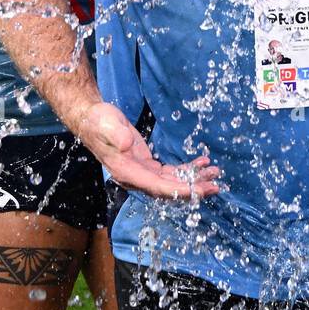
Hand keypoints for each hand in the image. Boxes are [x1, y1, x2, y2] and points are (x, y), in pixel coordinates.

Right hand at [78, 101, 219, 199]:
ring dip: (194, 179)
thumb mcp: (107, 124)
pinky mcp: (148, 164)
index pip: (157, 187)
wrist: (92, 119)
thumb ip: (116, 135)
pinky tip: (201, 163)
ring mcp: (143, 172)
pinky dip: (186, 169)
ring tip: (215, 173)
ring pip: (172, 182)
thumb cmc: (98, 121)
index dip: (179, 190)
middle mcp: (136, 177)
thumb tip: (126, 143)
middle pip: (168, 189)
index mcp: (127, 172)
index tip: (198, 191)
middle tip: (215, 186)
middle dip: (193, 189)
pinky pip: (170, 172)